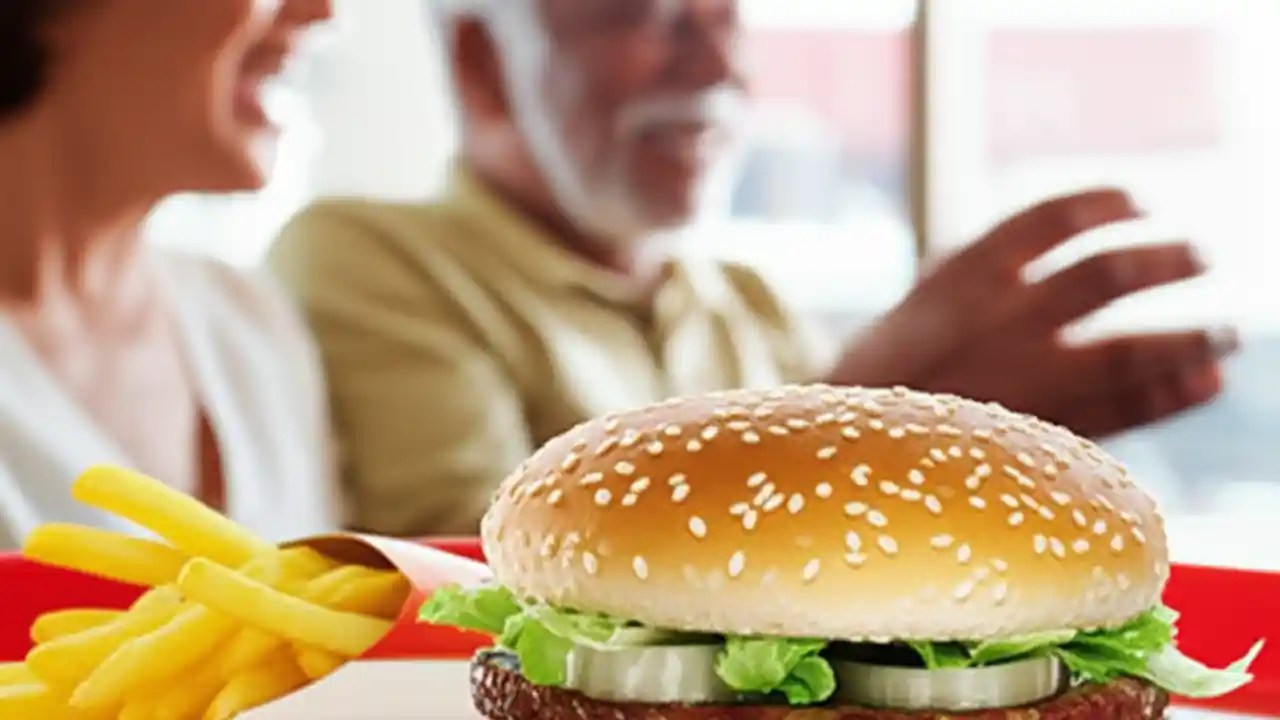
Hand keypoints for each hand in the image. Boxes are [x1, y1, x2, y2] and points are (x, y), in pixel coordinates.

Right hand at [826, 188, 1237, 438]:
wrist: (846, 452)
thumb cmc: (882, 375)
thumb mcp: (914, 305)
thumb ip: (972, 270)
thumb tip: (1032, 241)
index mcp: (963, 279)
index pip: (1052, 219)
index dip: (1106, 204)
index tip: (1139, 201)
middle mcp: (1000, 323)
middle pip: (1108, 276)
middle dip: (1167, 262)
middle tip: (1201, 256)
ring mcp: (1024, 380)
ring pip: (1130, 348)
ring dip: (1189, 334)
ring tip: (1227, 330)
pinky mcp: (1040, 431)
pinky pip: (1123, 411)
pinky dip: (1171, 394)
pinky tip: (1205, 380)